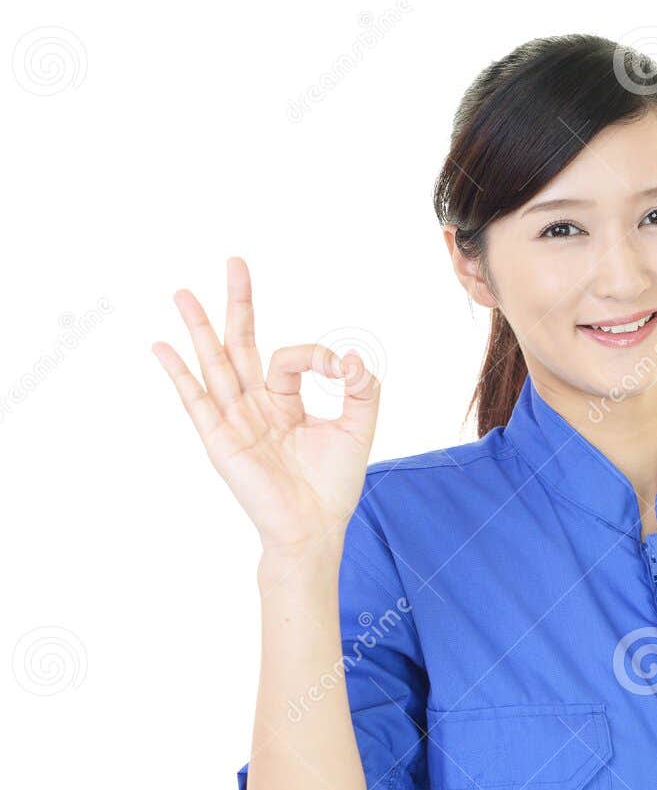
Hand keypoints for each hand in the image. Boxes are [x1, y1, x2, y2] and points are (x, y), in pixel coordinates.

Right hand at [151, 257, 379, 553]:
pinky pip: (196, 401)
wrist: (314, 527)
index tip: (344, 369)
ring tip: (183, 293)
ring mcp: (234, 420)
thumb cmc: (333, 484)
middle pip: (241, 344)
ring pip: (215, 364)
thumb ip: (362, 390)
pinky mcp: (220, 440)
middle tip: (235, 262)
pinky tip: (161, 347)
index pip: (290, 357)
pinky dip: (179, 374)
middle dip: (238, 304)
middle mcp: (255, 404)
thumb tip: (353, 357)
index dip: (320, 356)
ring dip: (200, 328)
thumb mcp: (359, 428)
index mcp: (284, 400)